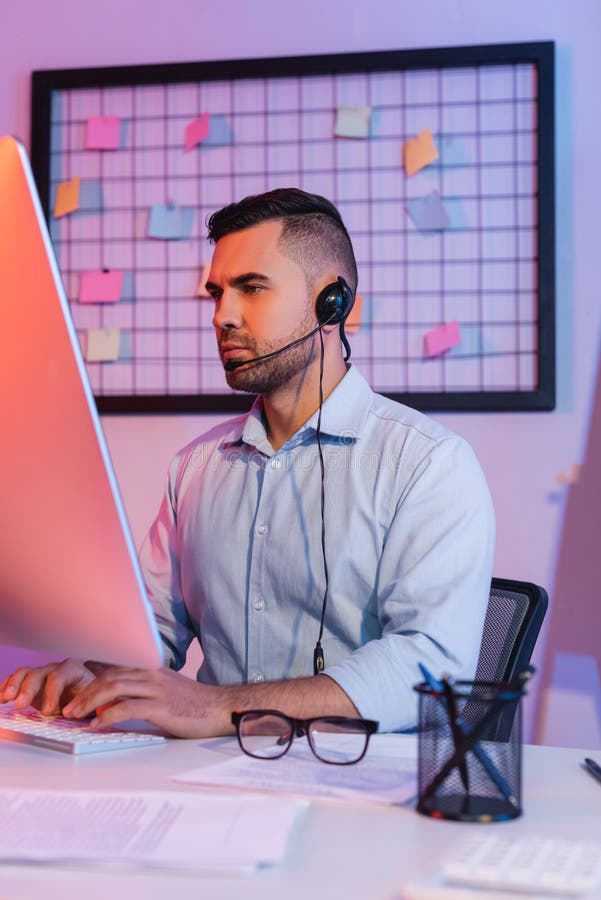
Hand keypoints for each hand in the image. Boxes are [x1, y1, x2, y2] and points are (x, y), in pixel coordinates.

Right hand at [0, 659, 96, 714]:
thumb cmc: (89, 696)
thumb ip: (82, 705)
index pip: (59, 677)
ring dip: (13, 685)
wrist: (87, 693)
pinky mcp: (31, 683)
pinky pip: (16, 680)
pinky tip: (1, 697)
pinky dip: (6, 687)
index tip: (47, 711)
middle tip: (20, 705)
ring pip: (24, 673)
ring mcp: (41, 674)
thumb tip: (72, 714)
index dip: (51, 694)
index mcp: (73, 670)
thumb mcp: (90, 700)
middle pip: (38, 673)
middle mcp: (55, 669)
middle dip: (28, 689)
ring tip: (5, 698)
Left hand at [62, 667, 230, 737]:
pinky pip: (127, 707)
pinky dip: (108, 715)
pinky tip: (98, 724)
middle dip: (84, 690)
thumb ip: (142, 689)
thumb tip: (117, 699)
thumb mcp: (165, 688)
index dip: (91, 672)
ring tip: (76, 715)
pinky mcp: (160, 706)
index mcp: (150, 668)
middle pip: (108, 674)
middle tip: (69, 707)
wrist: (219, 708)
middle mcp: (150, 673)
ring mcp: (156, 688)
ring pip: (113, 687)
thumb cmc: (193, 703)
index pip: (114, 663)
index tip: (74, 684)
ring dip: (89, 701)